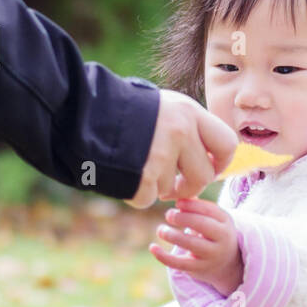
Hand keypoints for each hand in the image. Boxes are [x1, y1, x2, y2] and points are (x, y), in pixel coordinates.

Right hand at [125, 90, 237, 208]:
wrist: (78, 111)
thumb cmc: (121, 110)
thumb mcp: (162, 107)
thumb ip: (188, 127)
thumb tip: (213, 157)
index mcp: (189, 111)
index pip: (227, 143)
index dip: (220, 162)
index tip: (208, 169)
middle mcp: (180, 130)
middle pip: (203, 176)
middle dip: (190, 187)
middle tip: (174, 186)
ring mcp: (160, 152)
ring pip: (171, 189)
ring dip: (156, 187)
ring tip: (137, 168)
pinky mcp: (141, 174)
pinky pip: (148, 199)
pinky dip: (137, 195)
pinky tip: (124, 176)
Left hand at [150, 197, 242, 294]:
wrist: (226, 263)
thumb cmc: (213, 233)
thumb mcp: (213, 219)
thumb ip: (197, 207)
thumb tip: (177, 196)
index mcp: (226, 222)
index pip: (210, 210)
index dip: (191, 205)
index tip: (177, 203)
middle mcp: (222, 239)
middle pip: (202, 225)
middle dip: (183, 218)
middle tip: (168, 215)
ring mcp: (212, 255)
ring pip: (191, 244)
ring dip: (172, 235)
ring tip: (161, 230)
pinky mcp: (199, 269)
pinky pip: (180, 263)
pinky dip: (164, 256)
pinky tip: (153, 247)